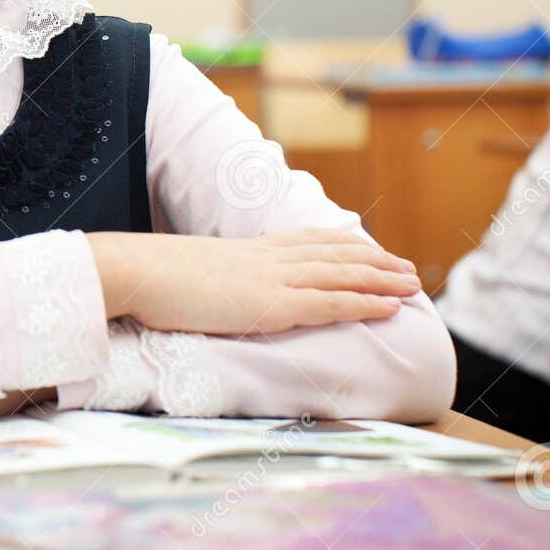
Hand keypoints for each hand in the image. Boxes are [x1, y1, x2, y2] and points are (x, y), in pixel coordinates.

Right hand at [88, 227, 419, 335]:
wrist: (136, 272)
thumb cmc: (152, 278)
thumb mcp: (190, 272)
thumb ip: (213, 278)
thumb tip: (214, 289)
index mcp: (248, 250)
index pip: (307, 242)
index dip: (343, 246)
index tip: (369, 249)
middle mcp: (268, 258)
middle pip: (335, 255)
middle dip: (375, 262)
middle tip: (408, 269)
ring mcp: (273, 280)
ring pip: (342, 275)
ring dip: (383, 280)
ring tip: (413, 285)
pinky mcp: (273, 305)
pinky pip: (331, 303)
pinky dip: (365, 303)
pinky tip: (390, 307)